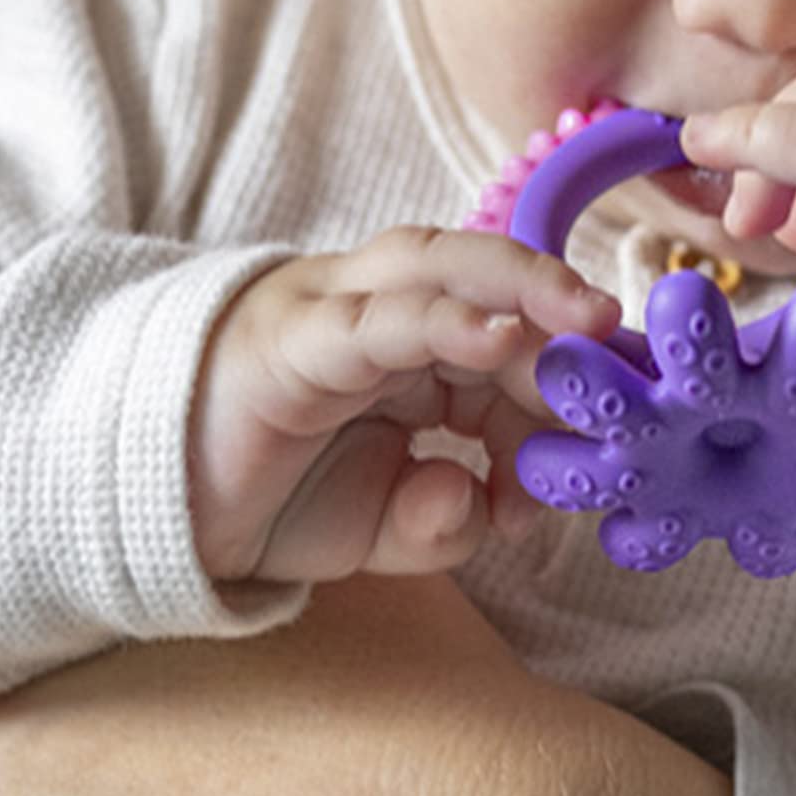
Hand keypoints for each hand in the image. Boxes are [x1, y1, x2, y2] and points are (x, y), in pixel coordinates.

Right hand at [189, 228, 619, 580]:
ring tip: (586, 318)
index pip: (511, 331)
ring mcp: (333, 313)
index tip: (640, 403)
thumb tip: (493, 507)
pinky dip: (438, 319)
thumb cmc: (274, 495)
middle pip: (488, 278)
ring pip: (437, 269)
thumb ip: (448, 519)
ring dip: (518, 287)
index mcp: (414, 345)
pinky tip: (492, 335)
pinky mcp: (292, 339)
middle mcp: (380, 311)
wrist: (155, 509)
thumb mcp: (385, 526)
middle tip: (638, 347)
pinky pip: (375, 321)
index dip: (572, 365)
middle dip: (565, 307)